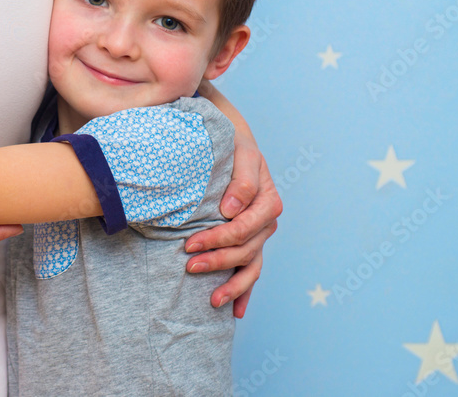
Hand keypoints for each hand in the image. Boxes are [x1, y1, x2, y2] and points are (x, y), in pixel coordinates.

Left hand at [185, 136, 281, 317]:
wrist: (231, 144)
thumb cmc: (234, 147)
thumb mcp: (241, 155)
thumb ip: (242, 180)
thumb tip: (231, 208)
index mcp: (267, 201)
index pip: (245, 227)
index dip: (219, 238)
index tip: (190, 243)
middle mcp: (266, 222)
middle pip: (246, 250)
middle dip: (218, 261)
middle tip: (189, 266)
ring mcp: (259, 236)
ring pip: (251, 267)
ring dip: (233, 286)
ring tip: (212, 302)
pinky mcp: (250, 244)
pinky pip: (251, 271)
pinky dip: (244, 292)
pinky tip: (236, 311)